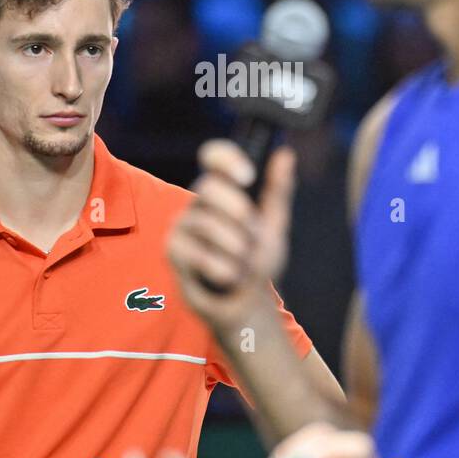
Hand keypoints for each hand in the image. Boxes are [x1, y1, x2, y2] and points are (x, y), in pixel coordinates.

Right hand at [166, 140, 295, 328]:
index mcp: (222, 191)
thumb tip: (285, 153)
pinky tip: (226, 277)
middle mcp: (198, 204)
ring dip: (235, 250)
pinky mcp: (172, 252)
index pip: (212, 156)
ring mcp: (182, 227)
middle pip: (207, 187)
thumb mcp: (274, 225)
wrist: (248, 304)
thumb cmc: (258, 263)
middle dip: (238, 214)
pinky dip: (220, 268)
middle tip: (250, 239)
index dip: (226, 159)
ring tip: (241, 265)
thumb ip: (278, 190)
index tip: (248, 177)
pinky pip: (195, 253)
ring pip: (206, 224)